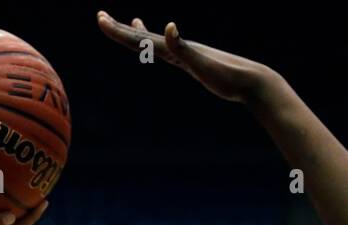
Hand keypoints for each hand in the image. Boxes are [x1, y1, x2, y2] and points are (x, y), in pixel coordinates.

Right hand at [96, 11, 276, 105]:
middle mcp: (178, 47)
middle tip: (101, 17)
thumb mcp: (202, 63)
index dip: (117, 30)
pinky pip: (170, 51)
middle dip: (119, 29)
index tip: (100, 18)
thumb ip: (183, 47)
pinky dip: (161, 45)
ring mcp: (185, 54)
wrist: (251, 81)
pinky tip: (163, 43)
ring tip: (131, 23)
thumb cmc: (227, 75)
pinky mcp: (193, 62)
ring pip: (155, 41)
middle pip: (142, 36)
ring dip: (139, 33)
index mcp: (174, 48)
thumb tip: (168, 26)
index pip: (139, 38)